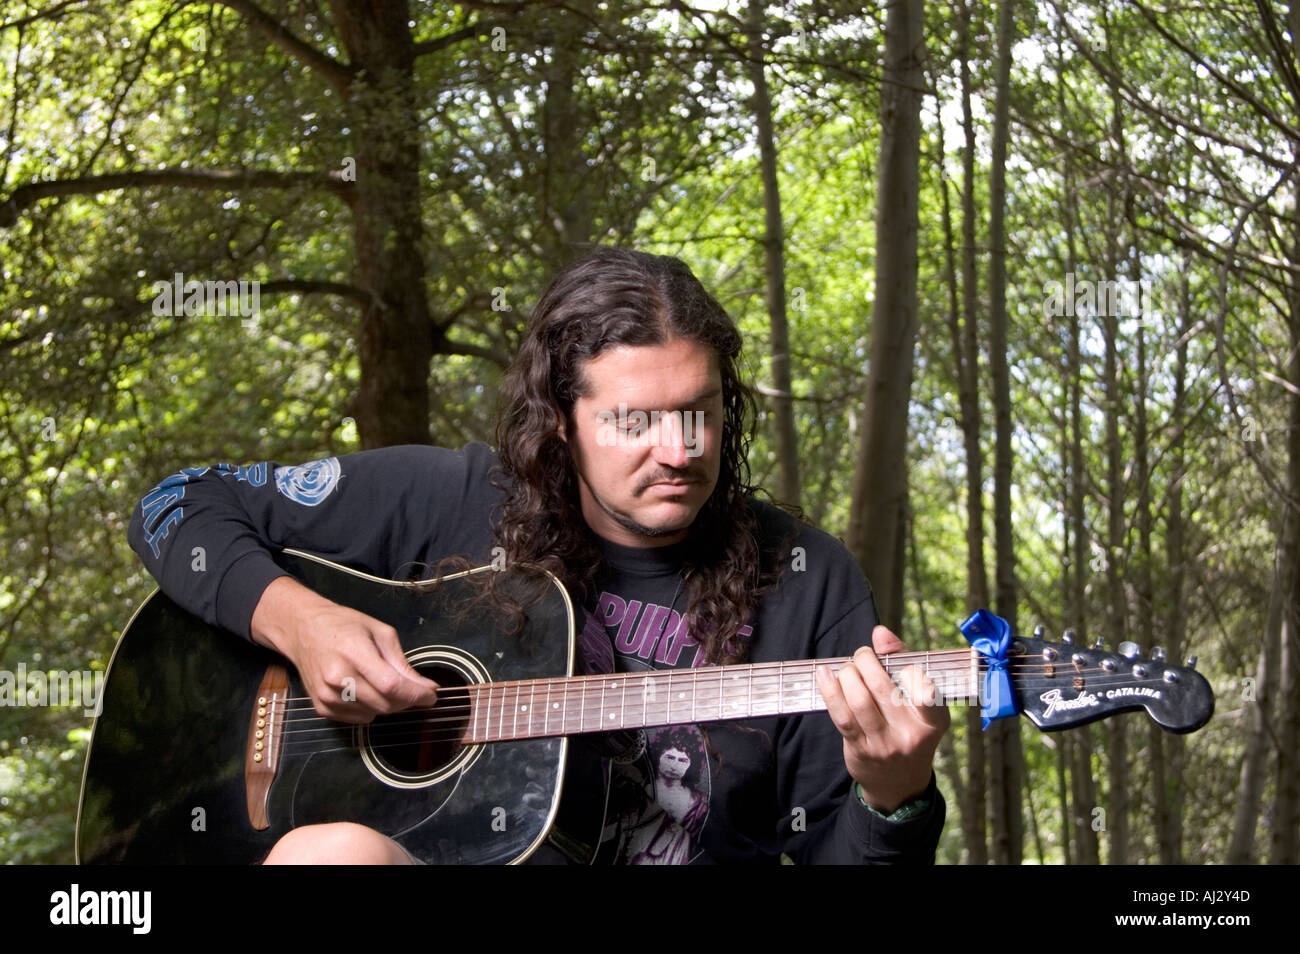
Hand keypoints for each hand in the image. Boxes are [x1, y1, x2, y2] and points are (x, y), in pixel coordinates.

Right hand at [250, 576, 439, 722]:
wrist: (302, 630)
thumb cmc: (342, 625)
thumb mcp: (380, 632)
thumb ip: (402, 662)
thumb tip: (425, 686)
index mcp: (354, 653)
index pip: (391, 686)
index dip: (416, 695)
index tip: (431, 695)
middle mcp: (337, 678)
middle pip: (385, 704)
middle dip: (408, 700)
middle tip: (415, 689)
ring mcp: (327, 696)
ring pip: (375, 714)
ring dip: (389, 704)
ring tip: (385, 683)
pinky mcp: (322, 708)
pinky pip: (359, 718)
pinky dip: (371, 708)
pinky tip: (366, 689)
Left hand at [816, 624, 948, 813]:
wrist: (898, 783)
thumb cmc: (908, 730)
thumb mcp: (919, 705)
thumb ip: (903, 664)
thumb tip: (880, 633)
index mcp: (933, 721)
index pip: (925, 690)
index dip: (906, 667)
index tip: (890, 655)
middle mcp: (911, 735)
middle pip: (883, 688)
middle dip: (866, 661)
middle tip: (862, 655)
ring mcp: (885, 745)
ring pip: (860, 700)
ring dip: (848, 674)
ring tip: (847, 668)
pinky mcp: (860, 750)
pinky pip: (841, 716)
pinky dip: (830, 691)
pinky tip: (824, 675)